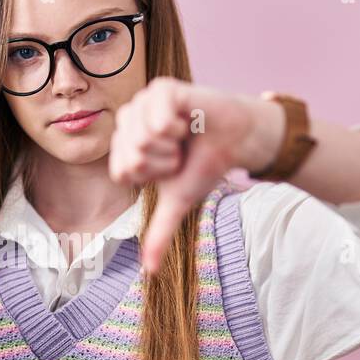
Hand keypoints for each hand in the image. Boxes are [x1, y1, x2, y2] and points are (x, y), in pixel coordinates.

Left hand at [108, 77, 278, 274]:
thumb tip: (150, 271)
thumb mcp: (179, 201)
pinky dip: (177, 126)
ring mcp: (144, 102)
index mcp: (126, 145)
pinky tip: (187, 119)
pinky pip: (156, 116)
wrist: (238, 141)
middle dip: (162, 162)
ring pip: (141, 138)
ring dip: (172, 144)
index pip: (122, 171)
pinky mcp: (162, 88)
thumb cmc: (205, 164)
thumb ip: (160, 232)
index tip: (172, 166)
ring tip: (185, 134)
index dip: (152, 175)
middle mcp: (129, 121)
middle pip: (130, 156)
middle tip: (180, 150)